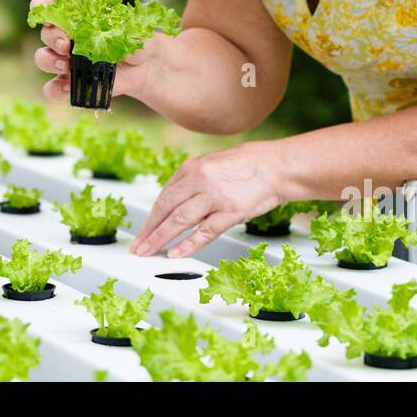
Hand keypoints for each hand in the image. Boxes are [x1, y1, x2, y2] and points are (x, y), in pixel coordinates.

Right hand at [29, 0, 160, 102]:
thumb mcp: (137, 31)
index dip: (43, 7)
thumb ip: (128, 31)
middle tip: (67, 45)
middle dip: (52, 37)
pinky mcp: (72, 83)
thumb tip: (119, 34)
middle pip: (45, 33)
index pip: (47, 5)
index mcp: (76, 16)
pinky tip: (67, 89)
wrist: (146, 67)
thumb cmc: (138, 40)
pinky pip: (52, 88)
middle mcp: (66, 36)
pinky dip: (55, 90)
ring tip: (67, 65)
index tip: (52, 13)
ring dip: (49, 61)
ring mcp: (66, 60)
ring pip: (43, 58)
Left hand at [130, 142, 283, 258]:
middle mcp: (200, 180)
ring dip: (160, 239)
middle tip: (138, 246)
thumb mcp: (213, 163)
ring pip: (179, 221)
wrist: (277, 167)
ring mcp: (215, 196)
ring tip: (148, 251)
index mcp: (193, 167)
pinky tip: (175, 253)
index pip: (164, 195)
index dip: (151, 216)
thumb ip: (193, 181)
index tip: (144, 230)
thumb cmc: (249, 165)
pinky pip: (204, 232)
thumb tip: (175, 200)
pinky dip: (187, 244)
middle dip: (149, 230)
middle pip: (166, 209)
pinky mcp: (231, 212)